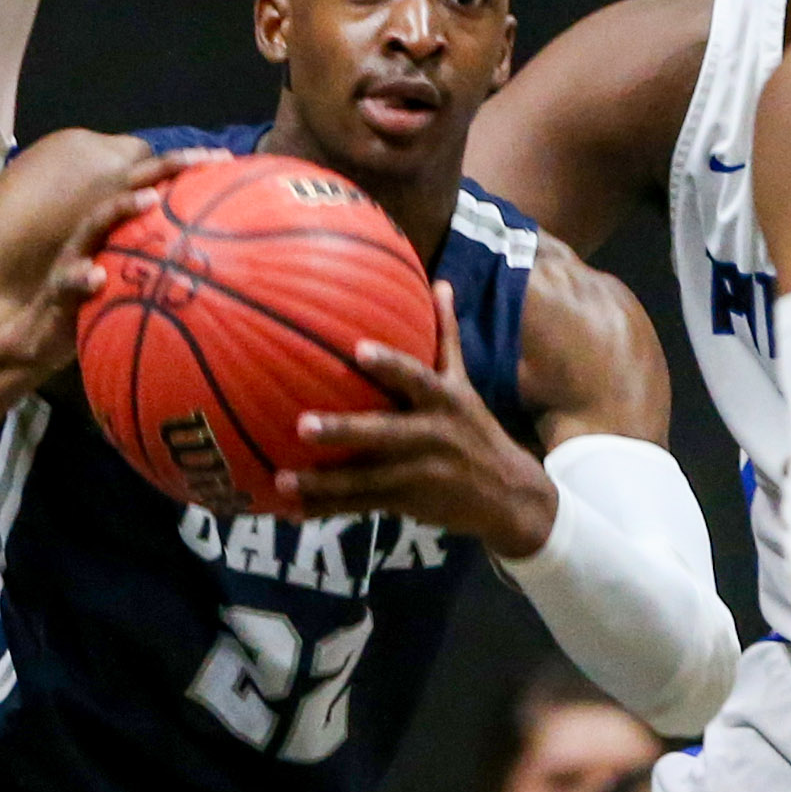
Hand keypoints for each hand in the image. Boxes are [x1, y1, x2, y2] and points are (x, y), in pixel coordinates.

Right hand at [0, 146, 231, 374]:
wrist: (40, 338)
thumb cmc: (95, 308)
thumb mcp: (132, 282)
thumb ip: (160, 267)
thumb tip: (213, 268)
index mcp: (117, 230)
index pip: (151, 188)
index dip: (184, 169)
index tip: (223, 157)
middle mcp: (97, 234)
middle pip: (129, 189)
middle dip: (164, 169)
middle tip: (199, 158)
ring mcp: (75, 257)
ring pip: (95, 224)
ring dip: (121, 209)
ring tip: (149, 199)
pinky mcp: (59, 290)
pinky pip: (68, 281)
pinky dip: (82, 277)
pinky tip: (96, 277)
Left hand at [279, 281, 558, 558]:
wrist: (510, 495)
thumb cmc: (473, 428)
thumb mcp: (464, 383)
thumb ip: (447, 335)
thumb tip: (441, 282)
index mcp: (444, 401)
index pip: (416, 378)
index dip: (390, 364)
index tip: (357, 349)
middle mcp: (432, 437)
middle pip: (384, 434)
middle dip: (345, 431)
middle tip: (302, 424)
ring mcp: (418, 474)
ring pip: (365, 479)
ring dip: (323, 482)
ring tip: (280, 479)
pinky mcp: (408, 502)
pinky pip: (361, 505)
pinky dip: (327, 508)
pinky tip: (291, 510)